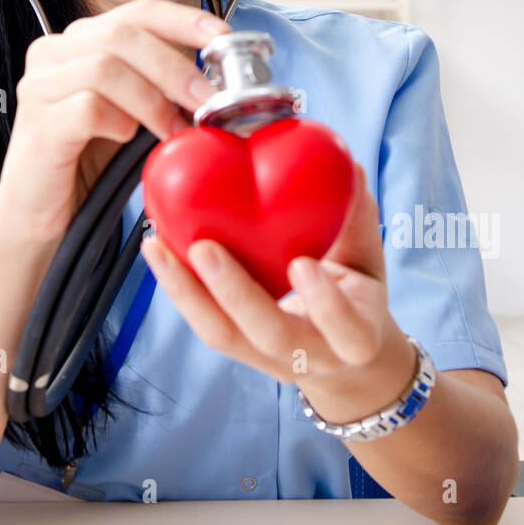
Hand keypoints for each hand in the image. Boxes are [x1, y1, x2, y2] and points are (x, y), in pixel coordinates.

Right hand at [0, 0, 229, 248]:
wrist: (39, 216)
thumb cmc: (86, 163)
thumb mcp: (133, 115)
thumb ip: (163, 90)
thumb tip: (218, 84)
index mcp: (81, 42)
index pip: (138, 11)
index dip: (185, 20)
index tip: (224, 38)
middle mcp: (54, 53)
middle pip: (124, 35)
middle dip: (175, 66)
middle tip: (209, 100)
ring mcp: (40, 85)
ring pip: (106, 68)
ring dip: (153, 100)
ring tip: (173, 130)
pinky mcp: (37, 122)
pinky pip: (88, 108)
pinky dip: (119, 123)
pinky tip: (127, 140)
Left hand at [140, 161, 396, 388]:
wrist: (338, 356)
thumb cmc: (355, 293)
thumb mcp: (366, 261)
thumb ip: (357, 219)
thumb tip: (349, 166)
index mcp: (355, 337)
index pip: (347, 330)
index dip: (325, 302)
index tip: (304, 262)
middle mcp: (309, 357)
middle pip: (270, 336)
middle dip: (235, 293)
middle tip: (205, 247)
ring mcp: (266, 359)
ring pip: (222, 335)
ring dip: (186, 290)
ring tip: (157, 245)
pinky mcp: (234, 348)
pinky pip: (202, 322)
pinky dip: (178, 286)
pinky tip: (157, 248)